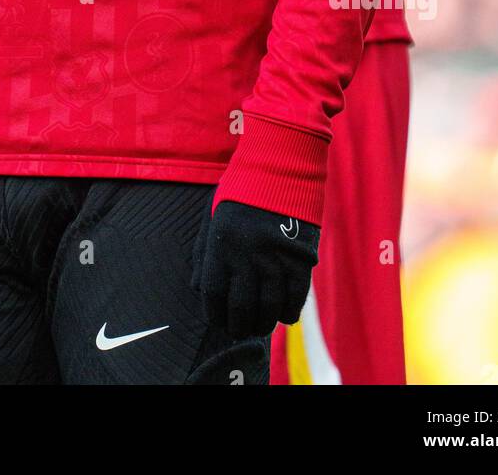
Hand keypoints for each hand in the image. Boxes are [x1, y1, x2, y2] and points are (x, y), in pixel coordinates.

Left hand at [191, 199, 319, 339]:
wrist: (279, 166)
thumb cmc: (241, 192)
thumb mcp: (212, 216)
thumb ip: (203, 254)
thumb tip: (197, 288)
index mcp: (221, 245)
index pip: (213, 295)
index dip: (215, 315)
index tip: (219, 322)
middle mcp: (246, 256)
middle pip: (241, 308)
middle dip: (239, 325)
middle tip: (241, 330)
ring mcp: (275, 259)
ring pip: (269, 307)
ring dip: (265, 323)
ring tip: (261, 325)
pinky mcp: (300, 258)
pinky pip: (295, 297)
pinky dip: (289, 312)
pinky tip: (284, 315)